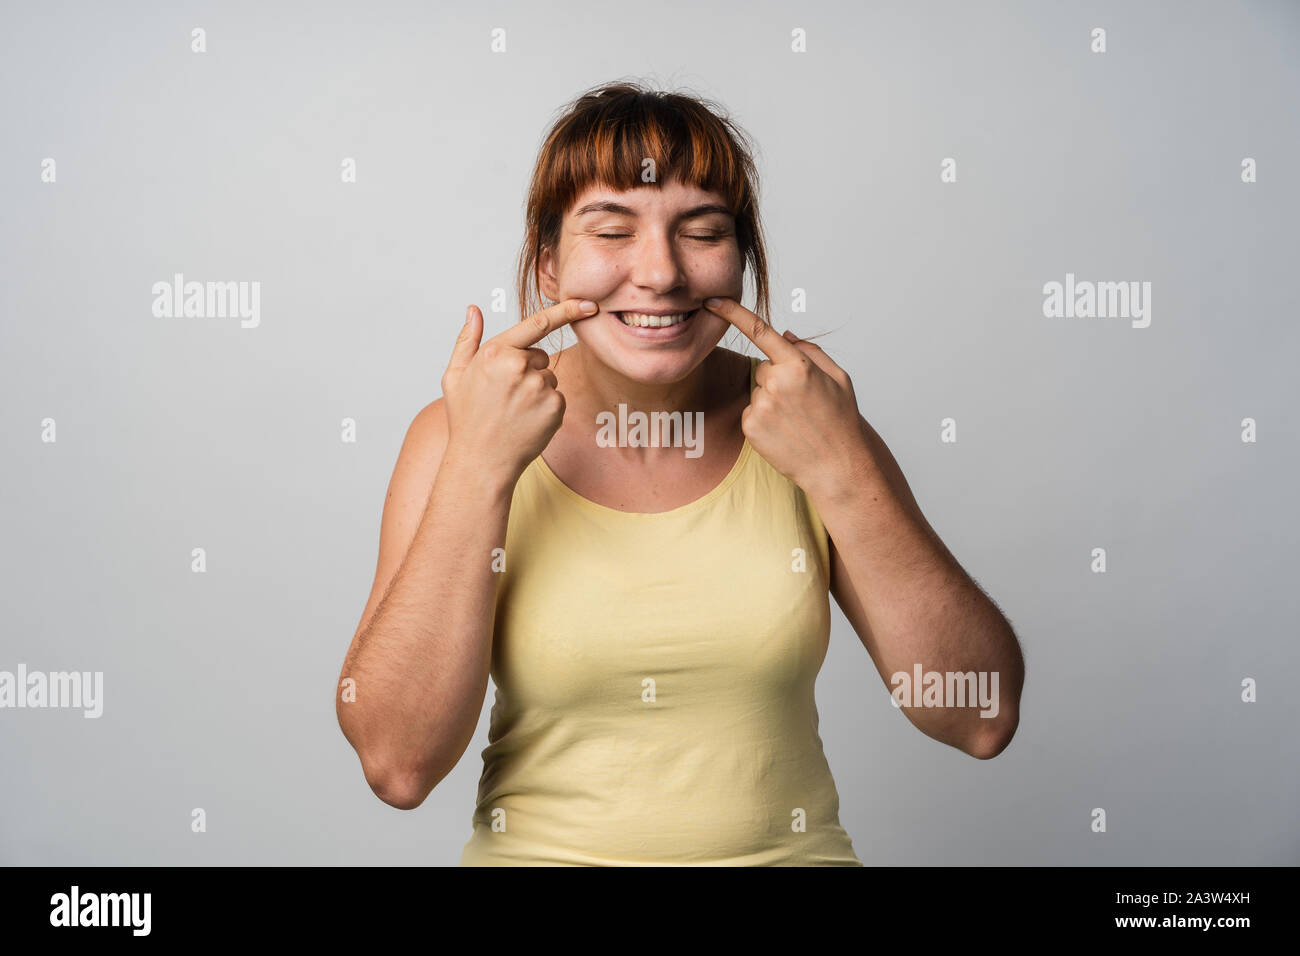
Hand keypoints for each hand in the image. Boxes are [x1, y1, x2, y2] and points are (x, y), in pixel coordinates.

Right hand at [441, 298, 597, 482]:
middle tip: (506, 395)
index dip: (567, 310)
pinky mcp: (555, 407)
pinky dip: (546, 407)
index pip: (538, 323)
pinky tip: (526, 420)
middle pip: (540, 355)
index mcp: (496, 352)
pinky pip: (557, 397)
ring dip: (537, 389)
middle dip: (528, 369)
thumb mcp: (455, 376)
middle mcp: (519, 366)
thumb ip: (467, 340)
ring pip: (549, 377)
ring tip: (514, 410)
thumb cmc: (466, 419)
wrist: (481, 461)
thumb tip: (474, 310)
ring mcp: (539, 387)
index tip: (589, 303)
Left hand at [704, 296, 873, 502]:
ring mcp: (760, 406)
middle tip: (802, 403)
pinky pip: (751, 412)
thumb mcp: (837, 377)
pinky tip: (784, 432)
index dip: (732, 313)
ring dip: (772, 400)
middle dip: (778, 379)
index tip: (711, 301)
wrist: (836, 466)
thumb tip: (784, 334)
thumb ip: (810, 350)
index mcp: (798, 365)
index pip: (759, 331)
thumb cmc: (841, 421)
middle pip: (764, 368)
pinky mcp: (750, 426)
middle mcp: (775, 382)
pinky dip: (764, 419)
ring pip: (758, 391)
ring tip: (796, 420)